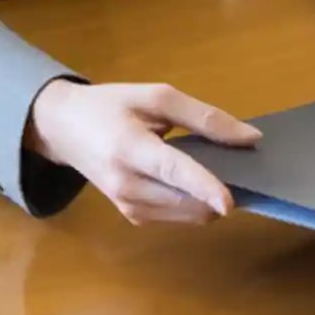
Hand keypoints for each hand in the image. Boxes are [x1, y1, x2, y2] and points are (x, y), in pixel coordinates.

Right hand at [26, 80, 261, 224]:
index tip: (230, 203)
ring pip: (189, 215)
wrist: (63, 129)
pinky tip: (193, 183)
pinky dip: (195, 204)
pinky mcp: (133, 217)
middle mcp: (127, 184)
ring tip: (213, 172)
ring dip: (210, 201)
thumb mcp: (156, 97)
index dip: (203, 186)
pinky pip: (179, 217)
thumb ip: (204, 117)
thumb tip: (251, 138)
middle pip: (187, 202)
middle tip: (236, 169)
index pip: (171, 171)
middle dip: (219, 191)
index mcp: (129, 147)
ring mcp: (129, 206)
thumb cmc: (111, 107)